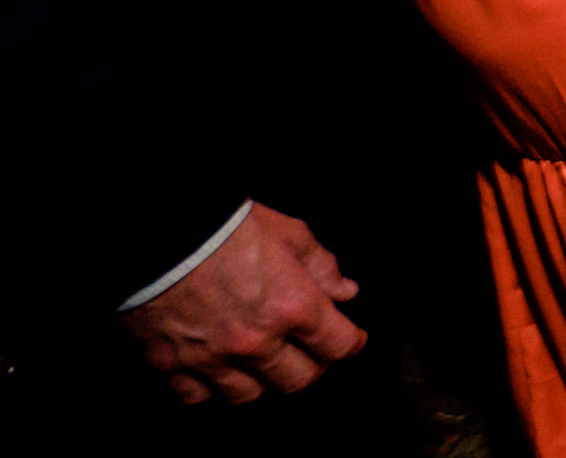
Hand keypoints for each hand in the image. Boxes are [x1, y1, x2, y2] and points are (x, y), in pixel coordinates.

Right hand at [120, 204, 364, 405]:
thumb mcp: (288, 232)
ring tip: (264, 363)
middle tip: (310, 352)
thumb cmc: (226, 225)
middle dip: (311, 367)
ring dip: (262, 380)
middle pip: (298, 380)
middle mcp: (256, 341)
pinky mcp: (171, 365)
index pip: (337, 345)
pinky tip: (217, 371)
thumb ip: (321, 266)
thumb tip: (345, 292)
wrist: (157, 230)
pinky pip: (198, 396)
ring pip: (249, 395)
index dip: (349, 343)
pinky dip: (210, 387)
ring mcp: (212, 358)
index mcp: (292, 306)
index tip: (350, 340)